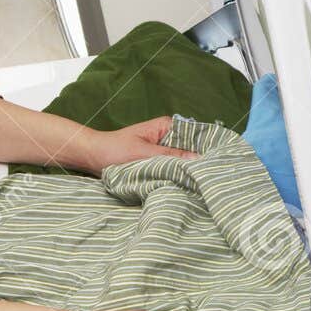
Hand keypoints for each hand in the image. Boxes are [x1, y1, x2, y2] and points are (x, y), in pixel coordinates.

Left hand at [81, 117, 197, 174]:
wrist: (93, 157)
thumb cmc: (114, 150)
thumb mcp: (144, 153)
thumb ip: (171, 156)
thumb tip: (198, 159)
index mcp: (167, 126)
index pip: (195, 134)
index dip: (207, 147)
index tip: (217, 162)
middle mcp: (168, 136)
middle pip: (191, 149)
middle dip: (197, 162)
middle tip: (208, 177)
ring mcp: (163, 149)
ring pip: (182, 161)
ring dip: (186, 170)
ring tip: (200, 182)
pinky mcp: (157, 161)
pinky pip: (172, 168)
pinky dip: (176, 175)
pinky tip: (185, 184)